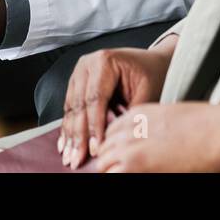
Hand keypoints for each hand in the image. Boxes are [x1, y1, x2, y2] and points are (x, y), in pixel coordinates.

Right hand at [57, 40, 175, 167]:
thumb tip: (113, 139)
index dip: (94, 126)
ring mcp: (80, 72)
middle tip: (77, 157)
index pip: (95, 99)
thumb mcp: (147, 92)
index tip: (95, 148)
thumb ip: (130, 114)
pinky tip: (66, 144)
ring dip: (70, 134)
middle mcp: (87, 64)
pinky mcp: (77, 82)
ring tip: (70, 155)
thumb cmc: (152, 74)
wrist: (153, 62)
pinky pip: (70, 107)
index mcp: (104, 61)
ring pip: (71, 108)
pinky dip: (69, 127)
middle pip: (79, 104)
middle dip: (78, 135)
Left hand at [95, 96, 219, 172]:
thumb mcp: (170, 117)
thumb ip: (150, 128)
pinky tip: (137, 173)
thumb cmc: (206, 126)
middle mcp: (129, 129)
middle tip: (119, 169)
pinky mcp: (136, 165)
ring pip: (102, 164)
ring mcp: (130, 148)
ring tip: (126, 172)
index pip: (109, 132)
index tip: (119, 155)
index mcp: (137, 114)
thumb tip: (148, 143)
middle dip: (107, 160)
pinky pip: (112, 174)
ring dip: (110, 169)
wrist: (219, 132)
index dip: (113, 146)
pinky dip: (117, 175)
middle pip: (103, 149)